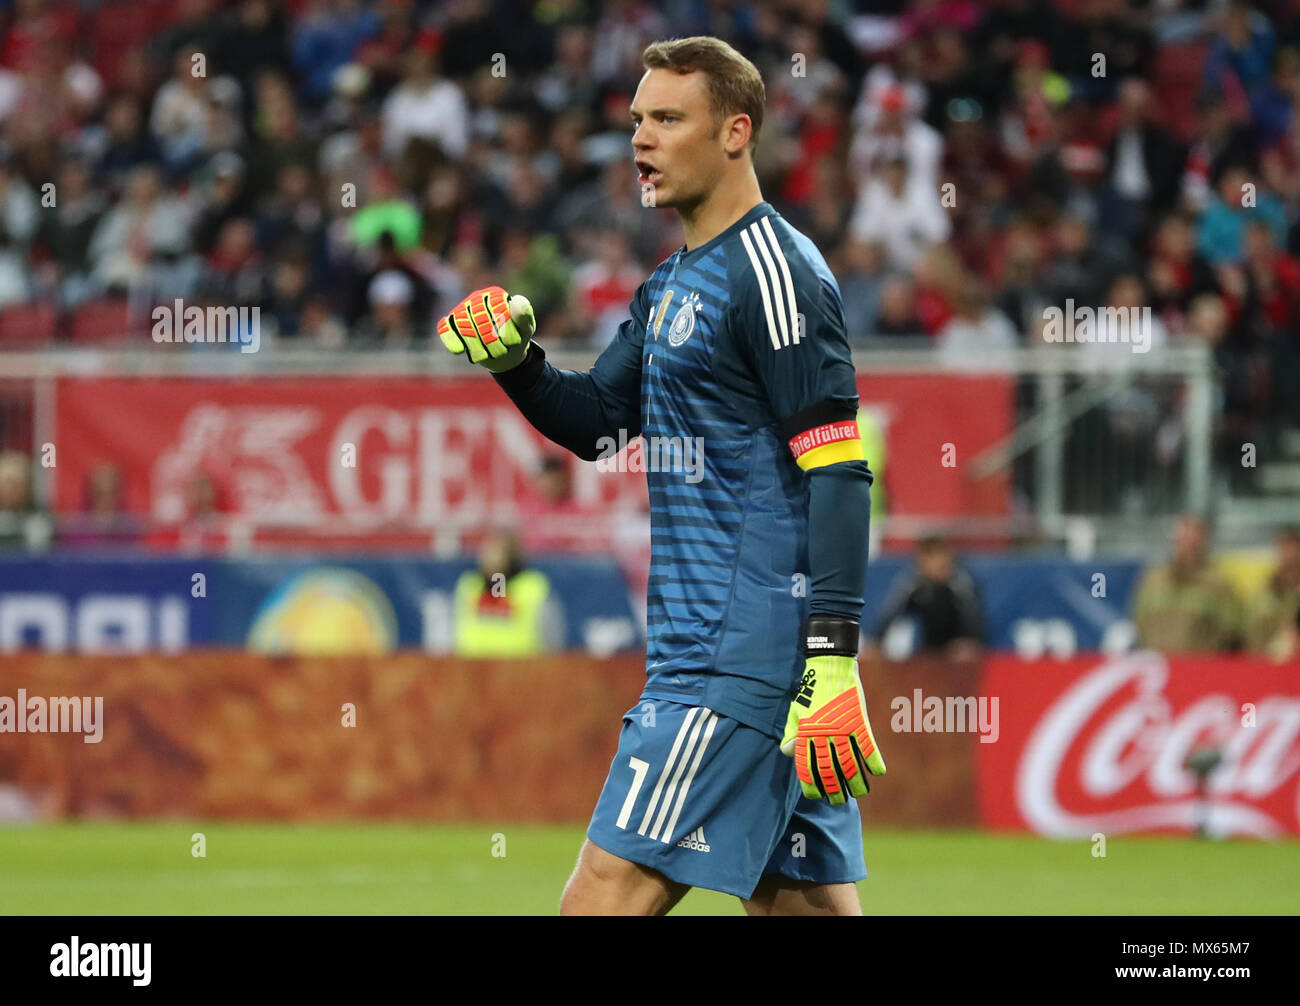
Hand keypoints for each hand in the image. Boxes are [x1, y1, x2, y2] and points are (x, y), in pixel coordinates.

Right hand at [437, 285, 534, 372]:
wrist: (504, 354)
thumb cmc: (516, 337)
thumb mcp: (526, 330)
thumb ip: (524, 316)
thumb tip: (516, 300)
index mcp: (496, 295)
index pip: (497, 309)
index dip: (504, 329)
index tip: (513, 343)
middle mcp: (477, 299)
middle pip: (479, 318)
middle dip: (491, 341)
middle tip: (501, 353)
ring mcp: (462, 310)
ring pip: (463, 326)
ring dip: (476, 346)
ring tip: (488, 356)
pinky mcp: (451, 324)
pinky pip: (445, 328)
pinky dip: (451, 339)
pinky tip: (459, 351)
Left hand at [780, 619, 885, 803]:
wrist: (830, 665)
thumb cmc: (811, 688)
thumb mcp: (796, 710)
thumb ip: (792, 732)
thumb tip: (787, 753)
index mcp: (807, 732)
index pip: (807, 766)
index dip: (811, 784)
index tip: (815, 796)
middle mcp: (824, 733)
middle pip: (829, 769)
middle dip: (833, 789)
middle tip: (837, 801)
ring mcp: (843, 728)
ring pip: (850, 763)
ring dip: (855, 781)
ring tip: (858, 793)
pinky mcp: (859, 721)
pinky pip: (868, 746)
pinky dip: (874, 761)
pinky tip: (876, 773)